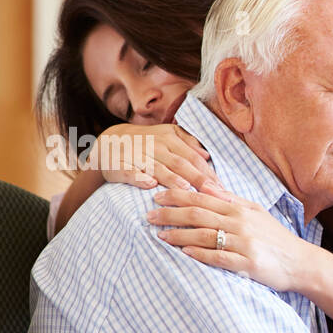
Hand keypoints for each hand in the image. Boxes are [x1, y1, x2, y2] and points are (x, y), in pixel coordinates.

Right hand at [94, 123, 225, 194]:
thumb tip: (207, 155)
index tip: (223, 190)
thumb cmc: (146, 143)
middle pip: (180, 163)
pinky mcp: (118, 164)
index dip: (209, 174)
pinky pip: (129, 171)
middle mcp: (154, 145)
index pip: (194, 158)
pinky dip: (139, 177)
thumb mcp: (167, 137)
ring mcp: (136, 154)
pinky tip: (149, 185)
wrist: (109, 141)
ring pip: (157, 168)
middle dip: (198, 179)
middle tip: (213, 194)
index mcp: (169, 138)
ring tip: (186, 190)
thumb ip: (188, 144)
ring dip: (172, 179)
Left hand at [146, 189, 313, 292]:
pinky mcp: (248, 264)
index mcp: (240, 209)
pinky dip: (200, 254)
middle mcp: (240, 224)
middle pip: (198, 215)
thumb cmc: (275, 237)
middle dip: (170, 214)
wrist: (300, 263)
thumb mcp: (256, 212)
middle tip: (148, 216)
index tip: (156, 196)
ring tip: (159, 235)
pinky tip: (184, 252)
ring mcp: (244, 244)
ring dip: (179, 235)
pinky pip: (219, 257)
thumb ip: (230, 199)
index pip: (202, 199)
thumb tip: (205, 186)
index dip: (177, 196)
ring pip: (204, 235)